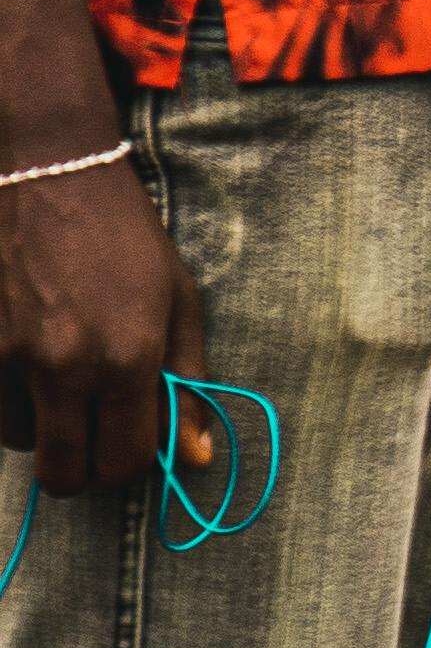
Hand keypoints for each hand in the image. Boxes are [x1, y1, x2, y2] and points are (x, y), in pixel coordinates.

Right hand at [0, 148, 197, 499]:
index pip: (126, 462)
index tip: (129, 446)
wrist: (52, 172)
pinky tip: (29, 360)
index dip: (130, 466)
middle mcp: (69, 365)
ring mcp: (13, 355)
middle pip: (66, 475)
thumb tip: (194, 459)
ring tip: (60, 382)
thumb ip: (187, 384)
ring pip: (21, 443)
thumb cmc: (125, 236)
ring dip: (42, 428)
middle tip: (91, 437)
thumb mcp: (178, 301)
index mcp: (130, 357)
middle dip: (83, 469)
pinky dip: (10, 399)